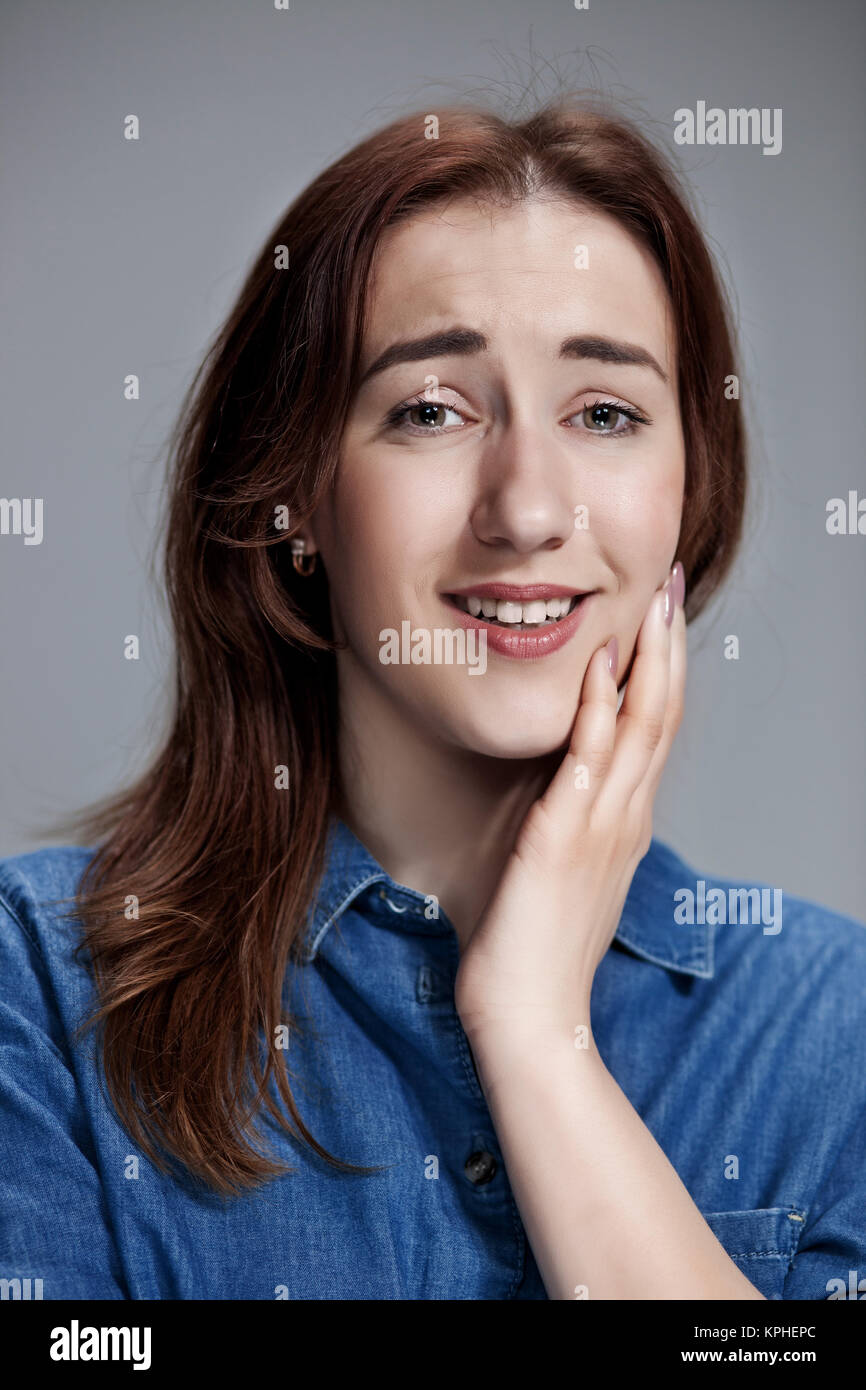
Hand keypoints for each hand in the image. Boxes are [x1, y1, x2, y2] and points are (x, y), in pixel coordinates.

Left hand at [454, 564, 686, 1057]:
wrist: (529, 1016)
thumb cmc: (533, 948)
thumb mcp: (561, 872)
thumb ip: (567, 827)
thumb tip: (555, 793)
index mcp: (624, 822)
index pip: (653, 732)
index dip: (662, 673)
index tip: (659, 623)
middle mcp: (625, 817)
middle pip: (660, 715)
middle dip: (668, 648)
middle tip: (668, 588)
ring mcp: (602, 825)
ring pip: (641, 726)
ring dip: (649, 660)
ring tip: (653, 603)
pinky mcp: (565, 836)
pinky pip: (589, 756)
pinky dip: (598, 704)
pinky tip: (600, 661)